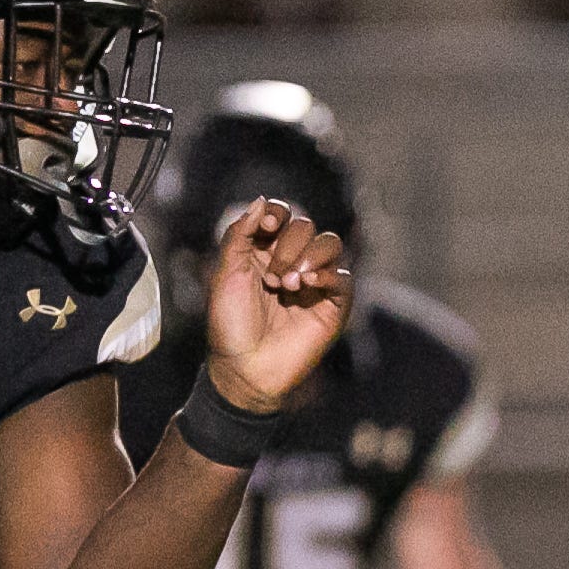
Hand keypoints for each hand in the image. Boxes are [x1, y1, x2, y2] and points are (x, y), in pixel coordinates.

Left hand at [204, 198, 352, 417]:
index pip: (282, 215)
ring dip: (310, 256)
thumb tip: (261, 201)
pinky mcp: (332, 306)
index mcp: (264, 252)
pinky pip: (343, 278)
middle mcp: (291, 262)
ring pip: (330, 245)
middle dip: (289, 246)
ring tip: (290, 284)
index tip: (267, 226)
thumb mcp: (225, 273)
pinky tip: (308, 285)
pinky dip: (329, 275)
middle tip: (272, 278)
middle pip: (306, 227)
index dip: (277, 214)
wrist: (246, 368)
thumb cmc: (230, 324)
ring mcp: (314, 284)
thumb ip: (239, 234)